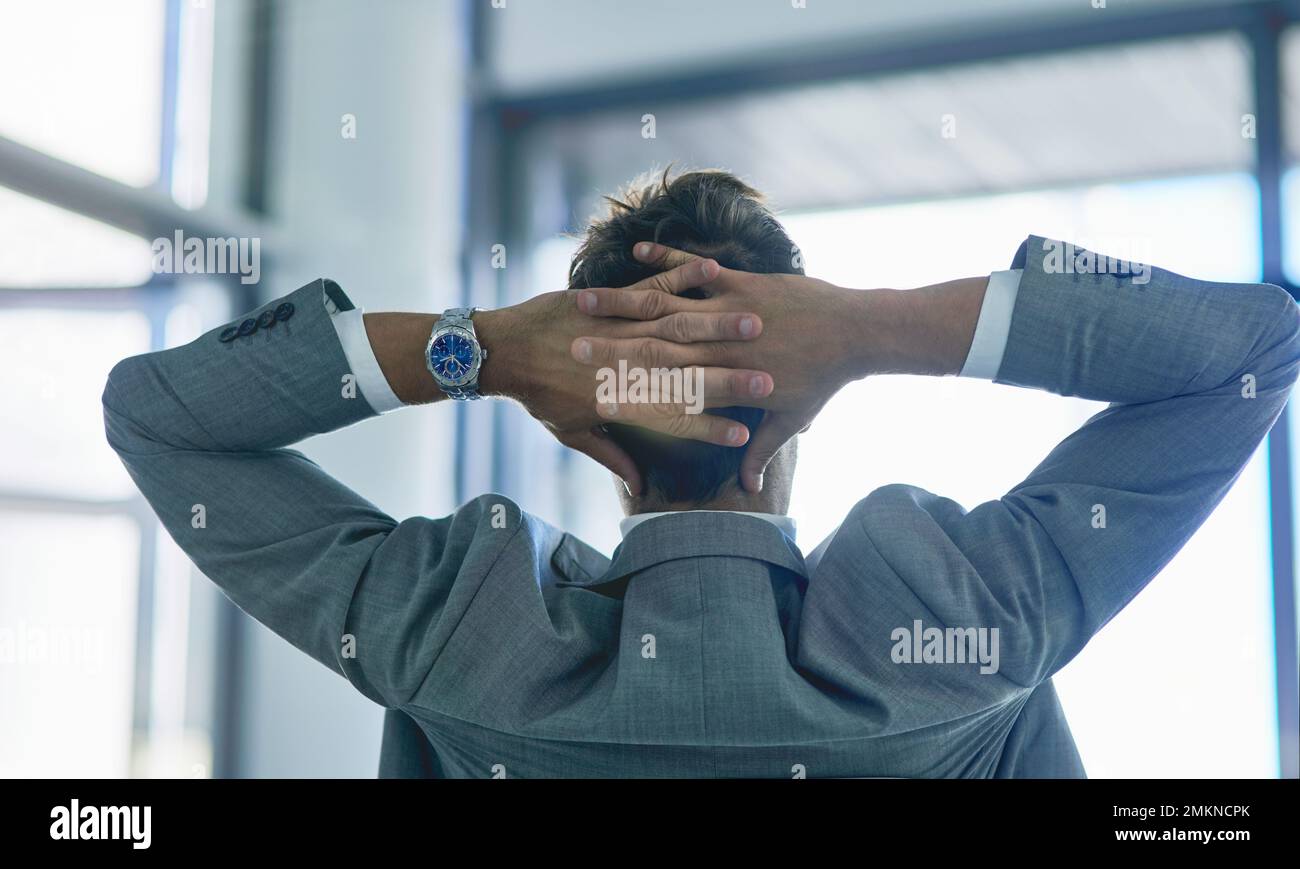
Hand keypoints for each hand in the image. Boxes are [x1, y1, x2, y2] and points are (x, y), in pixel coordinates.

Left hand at [480, 257, 775, 494]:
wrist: (501, 350)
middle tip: (768, 381)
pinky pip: (653, 286)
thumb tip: (638, 488)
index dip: (707, 428)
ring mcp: (618, 330)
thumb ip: (611, 458)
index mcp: (618, 403)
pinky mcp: (611, 301)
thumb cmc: (537, 395)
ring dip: (718, 325)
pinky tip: (714, 273)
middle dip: (728, 379)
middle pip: (685, 375)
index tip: (742, 434)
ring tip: (755, 325)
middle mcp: (623, 367)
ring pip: (676, 328)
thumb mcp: (572, 433)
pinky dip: (683, 277)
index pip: (672, 420)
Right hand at [568, 243, 867, 491]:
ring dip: (622, 301)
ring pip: (665, 308)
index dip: (625, 391)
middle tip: (569, 346)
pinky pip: (693, 268)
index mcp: (723, 384)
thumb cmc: (823, 381)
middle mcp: (716, 348)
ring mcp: (726, 311)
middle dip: (607, 346)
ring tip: (584, 300)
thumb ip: (762, 451)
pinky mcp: (738, 283)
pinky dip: (665, 259)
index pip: (666, 392)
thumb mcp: (792, 421)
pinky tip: (634, 250)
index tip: (591, 396)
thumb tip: (747, 486)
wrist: (856, 334)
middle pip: (652, 348)